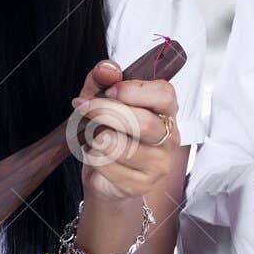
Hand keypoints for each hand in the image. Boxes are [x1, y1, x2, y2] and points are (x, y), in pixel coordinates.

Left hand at [70, 59, 180, 203]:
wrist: (105, 175)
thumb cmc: (108, 130)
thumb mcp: (100, 98)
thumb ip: (102, 78)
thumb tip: (107, 69)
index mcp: (166, 111)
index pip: (164, 94)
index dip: (132, 90)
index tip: (108, 91)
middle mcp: (170, 137)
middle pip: (140, 122)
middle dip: (104, 112)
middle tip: (83, 108)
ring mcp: (159, 164)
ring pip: (119, 145)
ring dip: (95, 138)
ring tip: (93, 137)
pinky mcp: (141, 185)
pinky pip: (108, 166)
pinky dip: (93, 158)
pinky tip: (96, 156)